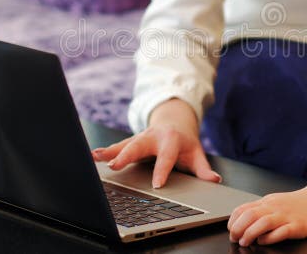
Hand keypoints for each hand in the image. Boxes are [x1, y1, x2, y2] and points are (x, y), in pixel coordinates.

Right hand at [91, 98, 220, 188]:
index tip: (157, 185)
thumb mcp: (196, 154)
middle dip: (126, 155)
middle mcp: (153, 136)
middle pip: (138, 146)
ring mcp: (140, 137)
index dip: (162, 170)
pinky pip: (117, 146)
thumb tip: (214, 180)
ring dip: (110, 151)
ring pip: (124, 144)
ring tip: (96, 157)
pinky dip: (105, 151)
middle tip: (115, 166)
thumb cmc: (185, 142)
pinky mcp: (131, 140)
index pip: (166, 157)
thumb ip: (203, 169)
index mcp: (170, 140)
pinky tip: (92, 156)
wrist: (175, 122)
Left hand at [227, 174, 306, 246]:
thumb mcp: (275, 202)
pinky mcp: (298, 226)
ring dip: (250, 233)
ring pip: (263, 222)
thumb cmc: (298, 204)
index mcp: (267, 202)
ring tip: (244, 242)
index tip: (230, 230)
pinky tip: (264, 241)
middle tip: (234, 238)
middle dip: (238, 228)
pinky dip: (270, 237)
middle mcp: (275, 208)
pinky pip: (281, 231)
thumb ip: (261, 210)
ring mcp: (286, 216)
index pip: (243, 208)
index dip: (233, 220)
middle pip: (250, 215)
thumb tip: (243, 221)